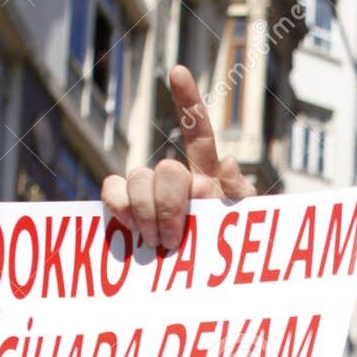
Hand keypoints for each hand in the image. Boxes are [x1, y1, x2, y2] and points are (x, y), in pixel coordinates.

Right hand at [101, 64, 254, 253]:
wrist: (206, 285)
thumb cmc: (228, 254)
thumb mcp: (244, 228)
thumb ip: (240, 197)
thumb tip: (226, 162)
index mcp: (206, 177)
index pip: (198, 133)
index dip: (188, 102)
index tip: (178, 72)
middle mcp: (175, 179)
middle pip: (164, 170)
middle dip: (168, 206)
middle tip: (173, 240)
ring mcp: (148, 193)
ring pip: (136, 179)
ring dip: (144, 212)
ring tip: (154, 242)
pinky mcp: (125, 211)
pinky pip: (112, 192)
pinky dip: (118, 208)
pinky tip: (130, 227)